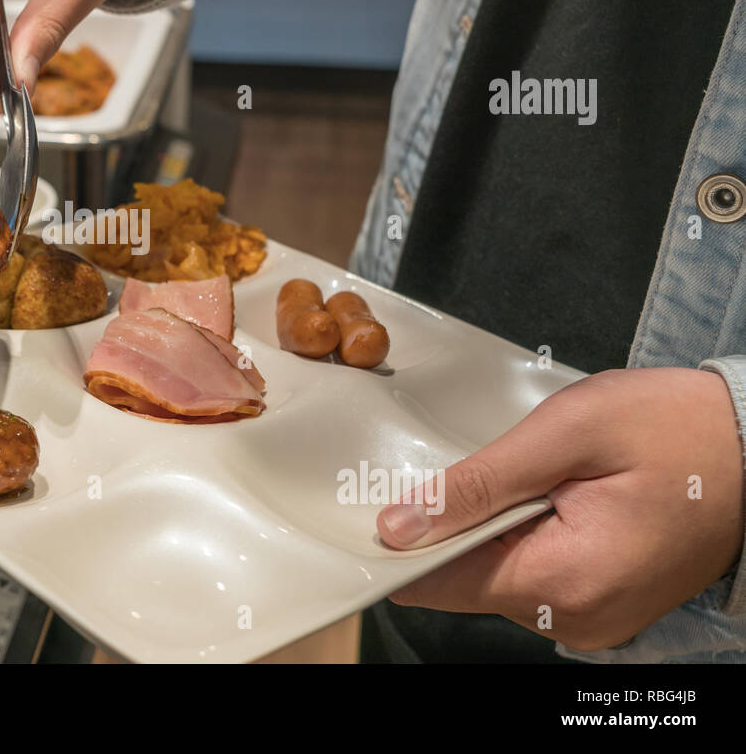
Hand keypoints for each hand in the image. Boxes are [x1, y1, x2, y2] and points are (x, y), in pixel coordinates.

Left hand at [378, 367, 743, 650]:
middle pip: (467, 578)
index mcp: (565, 583)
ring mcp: (592, 618)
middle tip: (468, 466)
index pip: (442, 583)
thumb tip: (399, 525)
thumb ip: (477, 484)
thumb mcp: (565, 434)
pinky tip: (546, 497)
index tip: (372, 509)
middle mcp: (575, 619)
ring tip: (528, 477)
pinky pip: (533, 574)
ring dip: (492, 527)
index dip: (402, 545)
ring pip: (496, 575)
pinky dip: (523, 535)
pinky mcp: (601, 602)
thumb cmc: (677, 428)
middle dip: (453, 525)